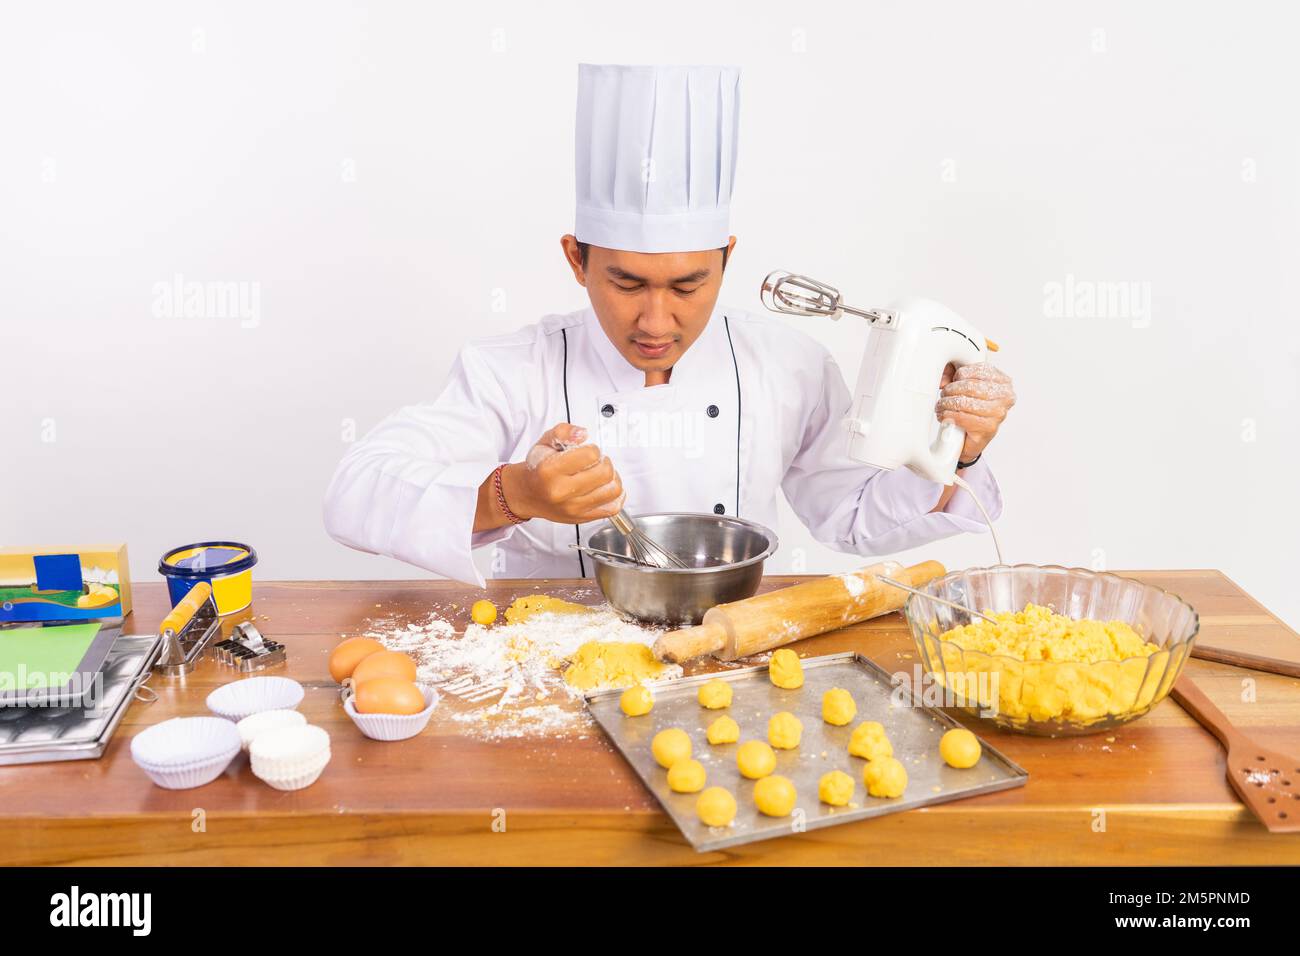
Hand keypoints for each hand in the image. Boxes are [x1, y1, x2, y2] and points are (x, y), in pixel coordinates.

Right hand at [498, 422, 624, 523]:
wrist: (526, 494)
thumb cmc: (537, 469)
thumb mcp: (544, 443)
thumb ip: (563, 432)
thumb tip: (582, 434)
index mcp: (550, 471)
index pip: (590, 455)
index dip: (592, 449)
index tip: (587, 451)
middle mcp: (561, 492)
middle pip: (604, 472)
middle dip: (604, 462)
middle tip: (596, 461)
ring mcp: (573, 508)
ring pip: (613, 490)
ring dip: (612, 477)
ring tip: (602, 473)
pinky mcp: (582, 518)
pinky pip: (612, 508)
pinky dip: (616, 496)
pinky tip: (606, 488)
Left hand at [936, 363, 1015, 461]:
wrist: (973, 439)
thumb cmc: (972, 410)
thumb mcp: (965, 385)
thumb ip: (954, 374)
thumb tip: (943, 380)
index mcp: (1004, 382)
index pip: (980, 370)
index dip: (961, 373)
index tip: (952, 380)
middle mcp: (1005, 397)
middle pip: (970, 386)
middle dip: (951, 390)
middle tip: (943, 395)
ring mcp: (999, 413)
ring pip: (964, 402)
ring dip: (947, 403)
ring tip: (941, 406)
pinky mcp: (989, 428)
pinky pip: (962, 417)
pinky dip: (949, 416)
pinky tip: (944, 416)